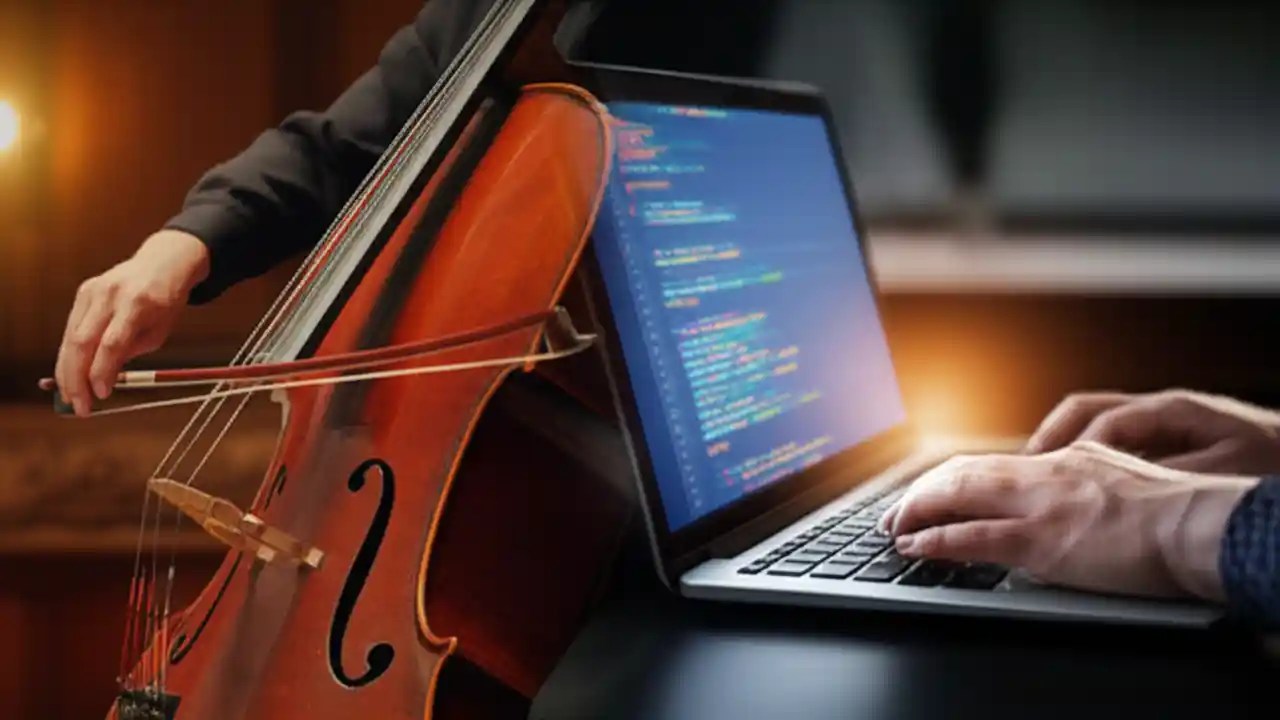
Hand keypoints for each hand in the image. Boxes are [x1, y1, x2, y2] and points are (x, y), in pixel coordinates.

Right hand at [55, 230, 208, 415]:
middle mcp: (110, 295)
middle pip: (83, 342)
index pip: (112, 343)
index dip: (102, 372)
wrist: (162, 263)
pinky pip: (71, 328)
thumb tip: (103, 378)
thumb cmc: (166, 301)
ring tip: (70, 397)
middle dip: (77, 378)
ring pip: (70, 337)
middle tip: (79, 406)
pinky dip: (69, 354)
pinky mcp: (83, 292)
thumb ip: (132, 351)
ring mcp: (92, 291)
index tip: (101, 395)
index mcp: (137, 303)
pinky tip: (70, 374)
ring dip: (67, 371)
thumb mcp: (160, 330)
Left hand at [881, 442, 1257, 600]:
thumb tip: (1061, 500)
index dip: (949, 477)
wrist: (1199, 525)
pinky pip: (972, 537)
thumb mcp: (1120, 476)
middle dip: (921, 492)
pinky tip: (917, 546)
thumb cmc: (1175, 512)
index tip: (928, 491)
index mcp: (1064, 458)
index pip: (990, 462)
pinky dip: (936, 540)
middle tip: (895, 511)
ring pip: (958, 495)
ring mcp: (1039, 506)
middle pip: (962, 472)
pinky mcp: (1041, 540)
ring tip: (894, 527)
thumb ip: (1083, 480)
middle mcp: (1044, 473)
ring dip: (917, 511)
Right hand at [1025, 389, 1279, 475]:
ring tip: (1038, 475)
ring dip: (1062, 447)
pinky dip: (1085, 459)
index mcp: (1170, 409)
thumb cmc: (1272, 464)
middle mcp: (1159, 410)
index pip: (1100, 418)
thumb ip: (1168, 475)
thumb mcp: (1223, 470)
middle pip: (1084, 410)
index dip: (1066, 445)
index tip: (1043, 472)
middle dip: (1049, 437)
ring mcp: (1161, 424)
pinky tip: (1077, 486)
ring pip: (1094, 424)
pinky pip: (1113, 444)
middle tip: (1023, 468)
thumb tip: (1120, 483)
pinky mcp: (1166, 444)